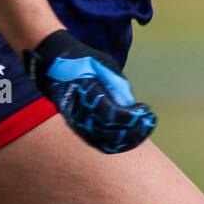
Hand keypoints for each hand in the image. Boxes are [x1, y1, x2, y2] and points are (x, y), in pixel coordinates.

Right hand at [23, 29, 155, 153]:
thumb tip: (132, 105)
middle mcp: (78, 112)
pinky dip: (116, 144)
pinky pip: (97, 142)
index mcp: (85, 94)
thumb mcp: (103, 64)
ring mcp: (75, 122)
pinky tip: (131, 137)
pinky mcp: (76, 127)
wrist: (53, 61)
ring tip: (144, 130)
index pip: (110, 115)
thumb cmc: (82, 59)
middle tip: (150, 121)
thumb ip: (117, 85)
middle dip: (134, 131)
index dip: (131, 117)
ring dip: (127, 140)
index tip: (145, 109)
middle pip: (108, 134)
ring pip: (104, 142)